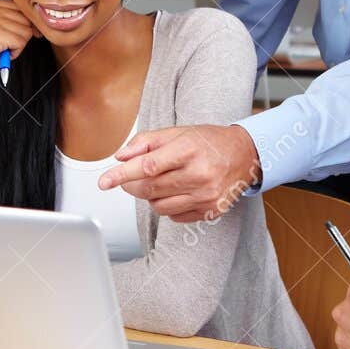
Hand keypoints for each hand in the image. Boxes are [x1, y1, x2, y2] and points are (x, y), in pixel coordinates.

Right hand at [0, 0, 38, 91]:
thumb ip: (8, 18)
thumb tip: (35, 20)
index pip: (18, 6)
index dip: (23, 22)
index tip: (20, 34)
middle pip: (24, 18)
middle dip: (19, 35)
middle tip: (3, 45)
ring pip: (25, 30)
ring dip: (17, 45)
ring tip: (0, 50)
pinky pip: (21, 42)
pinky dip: (15, 52)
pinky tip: (0, 54)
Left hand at [96, 124, 259, 222]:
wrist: (245, 155)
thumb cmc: (208, 142)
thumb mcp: (178, 132)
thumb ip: (146, 142)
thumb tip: (121, 157)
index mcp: (189, 150)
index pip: (147, 166)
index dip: (122, 175)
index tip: (104, 182)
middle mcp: (200, 175)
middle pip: (150, 188)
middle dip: (132, 185)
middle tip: (129, 178)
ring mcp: (206, 196)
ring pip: (159, 206)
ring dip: (150, 196)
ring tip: (161, 182)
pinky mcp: (211, 211)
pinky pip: (175, 216)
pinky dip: (168, 206)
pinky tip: (177, 191)